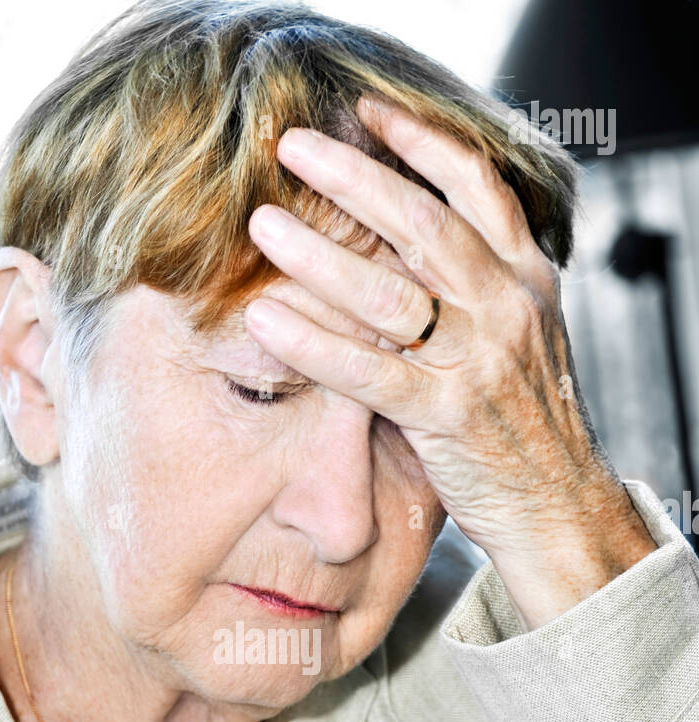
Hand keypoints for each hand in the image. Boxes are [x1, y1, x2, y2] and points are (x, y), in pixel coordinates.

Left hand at [244, 96, 656, 629]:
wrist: (559, 505)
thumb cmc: (526, 424)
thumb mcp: (522, 338)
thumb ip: (479, 288)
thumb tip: (404, 247)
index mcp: (528, 280)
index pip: (479, 187)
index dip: (421, 144)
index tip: (368, 114)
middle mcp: (508, 308)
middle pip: (423, 223)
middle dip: (353, 177)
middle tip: (291, 149)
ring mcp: (480, 361)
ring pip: (389, 291)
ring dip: (319, 253)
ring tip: (263, 225)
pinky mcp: (447, 417)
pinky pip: (368, 371)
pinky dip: (312, 343)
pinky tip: (265, 321)